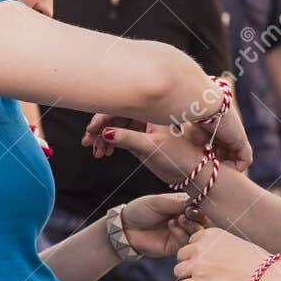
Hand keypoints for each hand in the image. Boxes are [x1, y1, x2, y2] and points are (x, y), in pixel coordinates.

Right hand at [83, 117, 205, 185]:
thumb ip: (128, 138)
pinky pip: (119, 136)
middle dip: (99, 130)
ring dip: (103, 139)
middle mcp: (145, 115)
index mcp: (151, 110)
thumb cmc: (178, 156)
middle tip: (88, 143)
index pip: (120, 108)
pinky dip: (110, 144)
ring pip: (115, 127)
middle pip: (114, 116)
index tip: (91, 131)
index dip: (102, 118)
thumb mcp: (151, 147)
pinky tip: (104, 153)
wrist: (192, 172)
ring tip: (98, 153)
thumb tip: (105, 133)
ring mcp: (141, 126)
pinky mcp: (139, 138)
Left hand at [119, 192, 198, 257]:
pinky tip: (171, 225)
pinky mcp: (177, 246)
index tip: (193, 203)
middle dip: (199, 217)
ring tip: (179, 219)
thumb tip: (196, 201)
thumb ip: (177, 203)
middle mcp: (187, 219)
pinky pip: (187, 242)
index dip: (202, 205)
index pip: (201, 205)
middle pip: (205, 221)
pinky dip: (182, 233)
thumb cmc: (141, 210)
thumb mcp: (158, 202)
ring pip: (199, 233)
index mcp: (184, 205)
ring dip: (192, 225)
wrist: (126, 229)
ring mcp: (183, 233)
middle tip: (187, 213)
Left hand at [173, 227, 270, 280]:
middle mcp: (200, 247)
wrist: (262, 276)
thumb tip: (206, 257)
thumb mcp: (232, 242)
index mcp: (208, 234)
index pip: (191, 242)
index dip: (198, 254)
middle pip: (181, 256)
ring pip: (178, 271)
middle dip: (189, 265)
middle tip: (204, 274)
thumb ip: (215, 246)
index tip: (209, 262)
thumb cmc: (254, 261)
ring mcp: (198, 265)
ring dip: (187, 278)